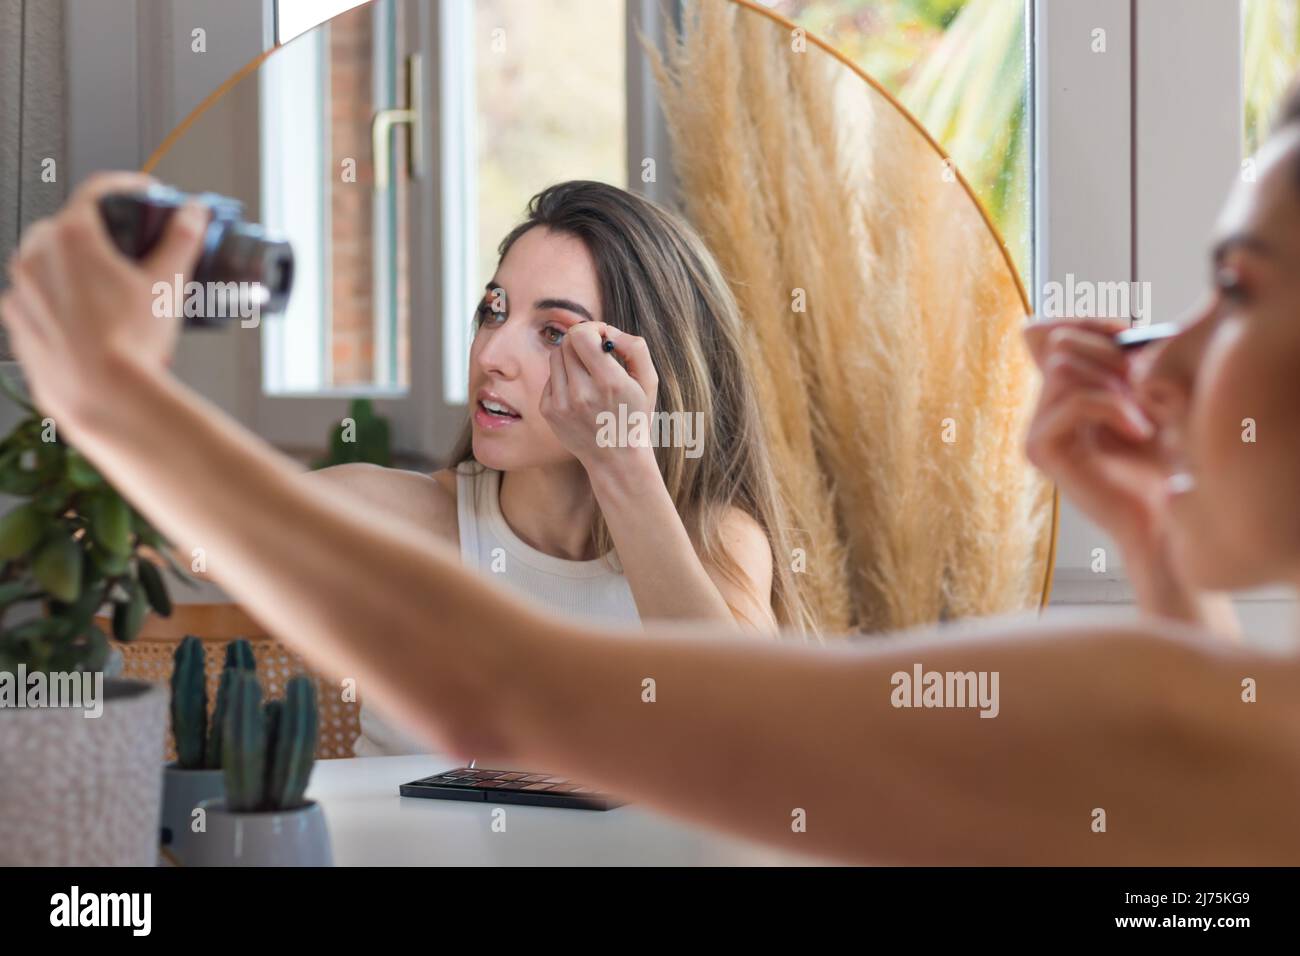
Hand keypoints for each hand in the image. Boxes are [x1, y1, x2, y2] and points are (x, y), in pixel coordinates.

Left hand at [1, 171, 208, 426]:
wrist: (104, 399)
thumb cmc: (129, 347)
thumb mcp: (168, 285)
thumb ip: (182, 239)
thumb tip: (192, 214)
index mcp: (72, 238)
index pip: (97, 191)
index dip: (127, 187)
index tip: (142, 193)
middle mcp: (36, 258)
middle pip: (67, 225)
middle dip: (98, 232)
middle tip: (128, 251)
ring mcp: (20, 292)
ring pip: (46, 261)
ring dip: (74, 265)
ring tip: (111, 292)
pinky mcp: (16, 324)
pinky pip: (35, 298)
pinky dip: (58, 299)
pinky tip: (90, 320)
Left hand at [539, 322, 658, 476]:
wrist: (617, 460)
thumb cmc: (635, 416)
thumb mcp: (649, 381)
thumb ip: (634, 347)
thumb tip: (607, 331)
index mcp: (609, 381)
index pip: (581, 334)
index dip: (591, 328)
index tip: (602, 338)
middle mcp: (582, 392)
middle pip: (567, 342)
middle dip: (581, 341)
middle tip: (595, 354)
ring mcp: (562, 403)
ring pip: (556, 357)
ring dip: (571, 358)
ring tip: (588, 374)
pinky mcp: (549, 411)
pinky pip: (550, 378)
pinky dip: (563, 379)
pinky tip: (579, 393)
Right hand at [1023, 318, 1171, 553]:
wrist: (1168, 519)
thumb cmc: (1168, 459)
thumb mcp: (1147, 392)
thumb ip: (1117, 358)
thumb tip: (1097, 324)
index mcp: (1064, 393)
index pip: (1053, 332)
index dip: (1091, 324)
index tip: (1132, 337)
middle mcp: (1043, 410)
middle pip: (1059, 344)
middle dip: (1109, 354)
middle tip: (1144, 387)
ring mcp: (1037, 430)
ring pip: (1064, 367)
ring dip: (1114, 382)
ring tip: (1144, 412)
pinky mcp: (1039, 450)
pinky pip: (1072, 400)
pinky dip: (1114, 407)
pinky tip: (1140, 431)